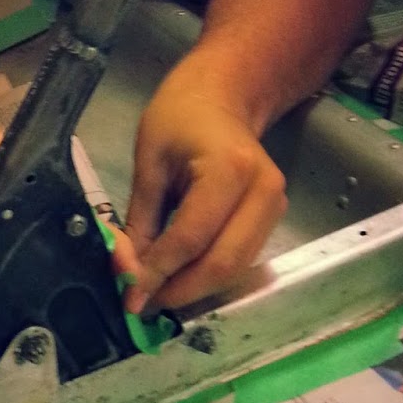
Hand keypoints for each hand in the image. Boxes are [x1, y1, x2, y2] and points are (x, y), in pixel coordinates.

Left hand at [122, 80, 286, 314]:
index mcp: (230, 169)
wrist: (219, 98)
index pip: (192, 237)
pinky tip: (180, 278)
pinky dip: (209, 274)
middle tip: (144, 304)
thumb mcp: (148, 166)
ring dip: (195, 288)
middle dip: (181, 290)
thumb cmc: (177, 120)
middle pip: (223, 262)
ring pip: (236, 267)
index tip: (130, 297)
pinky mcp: (273, 217)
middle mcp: (263, 191)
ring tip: (157, 294)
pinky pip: (241, 258)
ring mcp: (275, 206)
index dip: (159, 272)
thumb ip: (139, 223)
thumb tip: (127, 273)